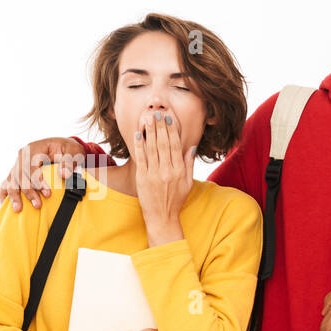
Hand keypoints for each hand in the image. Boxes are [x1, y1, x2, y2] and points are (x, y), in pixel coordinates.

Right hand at [0, 137, 84, 211]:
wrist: (61, 146)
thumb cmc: (67, 148)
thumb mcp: (72, 151)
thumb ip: (68, 163)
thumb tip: (64, 175)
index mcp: (34, 149)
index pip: (31, 166)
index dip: (37, 181)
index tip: (48, 194)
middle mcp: (23, 156)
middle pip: (19, 175)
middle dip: (27, 191)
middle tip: (37, 205)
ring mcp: (18, 164)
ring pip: (11, 180)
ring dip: (14, 195)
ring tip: (18, 210)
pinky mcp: (17, 172)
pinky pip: (7, 182)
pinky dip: (5, 193)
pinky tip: (4, 204)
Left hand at [134, 110, 194, 243]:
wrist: (162, 217)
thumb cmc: (176, 200)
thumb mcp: (188, 183)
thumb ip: (189, 165)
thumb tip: (191, 147)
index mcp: (180, 171)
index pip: (175, 146)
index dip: (172, 130)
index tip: (169, 118)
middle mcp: (168, 171)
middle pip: (163, 144)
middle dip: (160, 127)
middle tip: (157, 113)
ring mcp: (154, 174)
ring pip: (152, 148)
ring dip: (150, 132)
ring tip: (148, 119)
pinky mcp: (143, 178)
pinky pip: (141, 159)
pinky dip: (140, 146)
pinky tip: (139, 135)